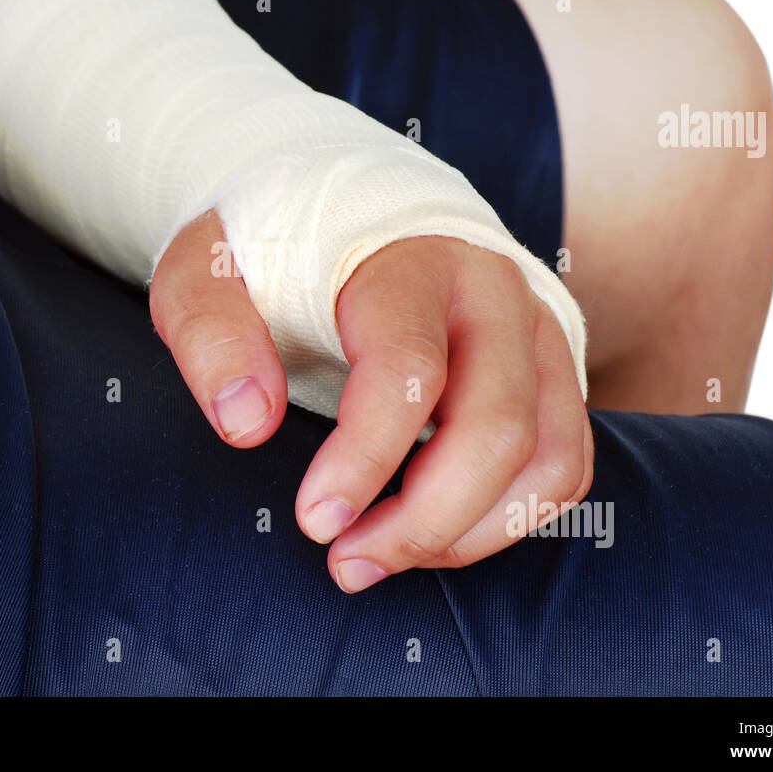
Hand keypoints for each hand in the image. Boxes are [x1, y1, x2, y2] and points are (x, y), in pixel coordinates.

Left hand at [149, 210, 592, 591]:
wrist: (349, 210)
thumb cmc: (274, 251)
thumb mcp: (209, 269)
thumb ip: (214, 334)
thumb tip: (247, 424)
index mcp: (408, 259)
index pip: (410, 368)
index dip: (366, 457)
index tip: (315, 520)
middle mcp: (493, 291)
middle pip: (496, 427)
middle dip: (422, 519)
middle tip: (346, 561)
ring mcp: (536, 333)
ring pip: (545, 459)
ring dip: (468, 533)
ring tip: (382, 555)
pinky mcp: (552, 371)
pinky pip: (563, 467)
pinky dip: (507, 520)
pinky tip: (433, 532)